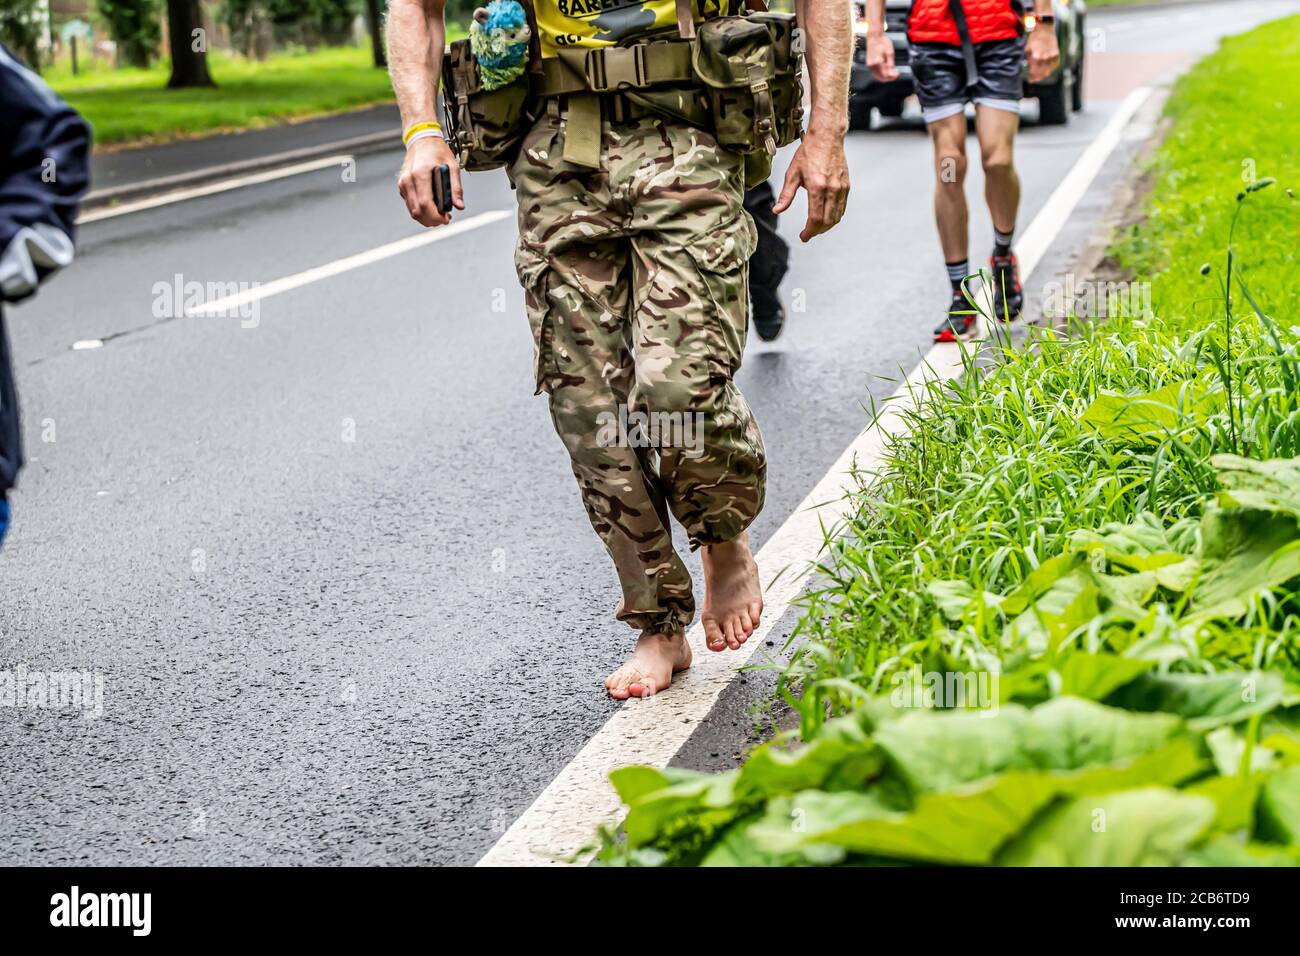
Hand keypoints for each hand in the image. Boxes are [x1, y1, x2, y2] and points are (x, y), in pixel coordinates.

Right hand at [398, 135, 464, 226]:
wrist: (422, 140)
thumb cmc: (437, 151)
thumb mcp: (452, 166)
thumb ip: (456, 187)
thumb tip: (459, 206)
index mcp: (420, 174)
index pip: (425, 203)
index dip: (436, 216)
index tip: (447, 219)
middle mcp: (408, 180)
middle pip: (417, 211)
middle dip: (432, 220)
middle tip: (445, 219)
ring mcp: (403, 184)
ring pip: (412, 211)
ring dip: (426, 218)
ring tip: (440, 216)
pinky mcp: (402, 187)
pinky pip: (410, 205)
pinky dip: (421, 211)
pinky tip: (432, 209)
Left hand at [773, 127, 850, 242]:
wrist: (827, 137)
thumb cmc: (808, 153)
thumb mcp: (792, 174)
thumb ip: (786, 195)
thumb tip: (777, 210)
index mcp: (817, 187)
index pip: (815, 219)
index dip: (809, 232)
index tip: (803, 236)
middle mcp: (832, 189)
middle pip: (827, 221)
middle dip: (817, 232)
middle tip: (808, 234)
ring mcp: (841, 188)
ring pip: (837, 217)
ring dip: (826, 226)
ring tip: (816, 228)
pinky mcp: (846, 186)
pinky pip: (842, 208)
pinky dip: (834, 217)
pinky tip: (826, 217)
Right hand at [866, 32, 897, 81]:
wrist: (874, 37)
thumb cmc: (883, 43)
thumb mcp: (890, 52)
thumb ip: (890, 65)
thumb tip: (891, 75)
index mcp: (878, 62)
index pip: (886, 75)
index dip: (893, 76)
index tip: (898, 73)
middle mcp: (872, 65)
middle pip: (881, 78)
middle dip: (889, 77)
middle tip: (896, 72)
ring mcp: (869, 66)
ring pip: (878, 76)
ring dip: (885, 76)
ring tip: (892, 70)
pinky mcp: (869, 65)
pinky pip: (875, 73)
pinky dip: (881, 73)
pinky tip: (886, 69)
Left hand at [1026, 24, 1060, 83]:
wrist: (1044, 29)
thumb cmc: (1033, 39)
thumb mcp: (1027, 50)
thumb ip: (1028, 61)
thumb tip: (1028, 71)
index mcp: (1036, 56)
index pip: (1034, 72)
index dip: (1032, 77)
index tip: (1029, 79)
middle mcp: (1045, 57)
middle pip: (1041, 73)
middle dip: (1037, 77)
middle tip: (1033, 80)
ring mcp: (1052, 56)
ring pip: (1048, 71)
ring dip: (1043, 75)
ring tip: (1039, 77)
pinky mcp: (1056, 54)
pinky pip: (1054, 66)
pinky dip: (1050, 69)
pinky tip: (1046, 71)